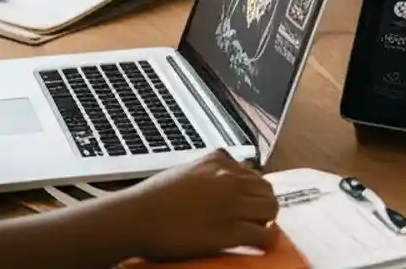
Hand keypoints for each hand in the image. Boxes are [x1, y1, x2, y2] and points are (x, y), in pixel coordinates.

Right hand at [123, 149, 279, 261]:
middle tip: (255, 219)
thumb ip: (208, 170)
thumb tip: (223, 174)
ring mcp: (233, 203)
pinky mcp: (231, 229)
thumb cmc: (151, 198)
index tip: (248, 203)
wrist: (135, 218)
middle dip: (263, 204)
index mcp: (219, 161)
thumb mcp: (185, 170)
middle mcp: (230, 177)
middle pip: (266, 190)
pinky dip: (266, 239)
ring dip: (266, 220)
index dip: (252, 191)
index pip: (252, 174)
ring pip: (270, 209)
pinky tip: (260, 244)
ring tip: (256, 230)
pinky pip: (263, 233)